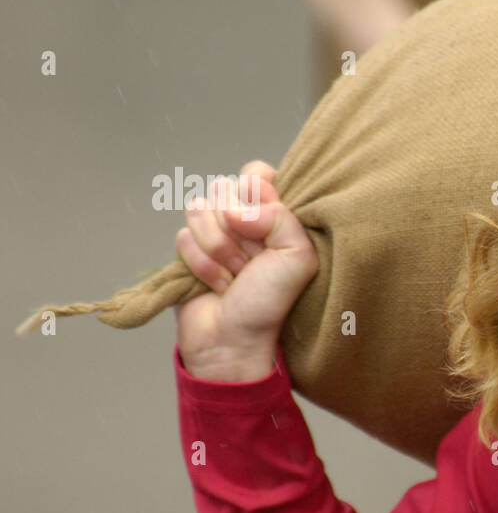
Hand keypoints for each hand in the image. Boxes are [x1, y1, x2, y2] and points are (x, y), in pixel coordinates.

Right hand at [173, 161, 317, 380]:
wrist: (234, 339)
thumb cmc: (270, 301)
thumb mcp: (298, 257)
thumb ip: (281, 216)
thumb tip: (237, 206)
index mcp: (275, 215)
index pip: (256, 174)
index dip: (255, 193)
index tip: (264, 224)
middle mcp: (244, 219)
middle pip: (223, 187)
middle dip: (237, 231)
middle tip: (252, 262)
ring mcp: (215, 233)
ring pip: (199, 208)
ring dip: (219, 250)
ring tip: (235, 276)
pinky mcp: (190, 249)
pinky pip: (183, 235)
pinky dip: (201, 265)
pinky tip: (217, 285)